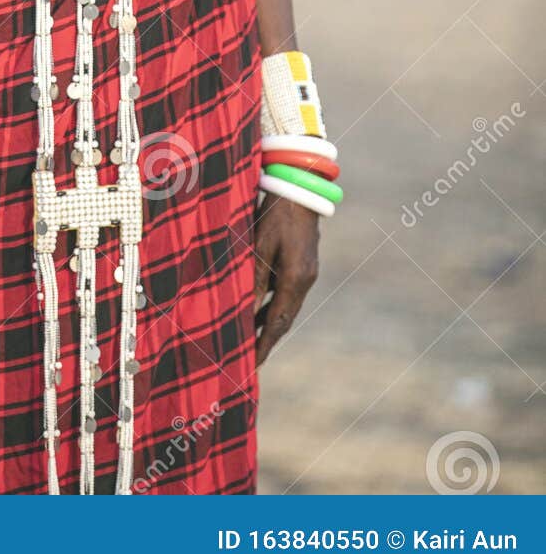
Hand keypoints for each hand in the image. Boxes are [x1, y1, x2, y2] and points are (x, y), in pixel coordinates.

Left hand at [253, 193, 319, 364]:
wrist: (300, 186)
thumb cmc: (275, 213)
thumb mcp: (260, 246)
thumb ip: (254, 281)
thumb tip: (246, 314)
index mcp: (295, 279)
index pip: (278, 323)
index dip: (264, 346)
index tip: (252, 367)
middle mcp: (305, 280)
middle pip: (285, 319)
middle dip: (267, 340)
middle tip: (251, 361)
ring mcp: (307, 271)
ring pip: (287, 306)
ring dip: (270, 324)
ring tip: (251, 340)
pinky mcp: (305, 263)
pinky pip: (288, 292)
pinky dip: (274, 305)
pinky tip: (260, 308)